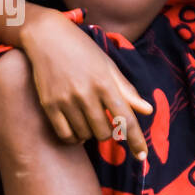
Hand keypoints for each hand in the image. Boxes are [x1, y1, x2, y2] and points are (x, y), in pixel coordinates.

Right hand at [19, 10, 152, 151]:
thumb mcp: (108, 66)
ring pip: (85, 135)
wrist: (47, 37)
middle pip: (105, 132)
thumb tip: (148, 110)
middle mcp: (86, 93)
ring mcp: (66, 100)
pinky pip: (65, 135)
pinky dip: (74, 137)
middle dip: (108, 132)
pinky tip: (76, 128)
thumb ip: (127, 90)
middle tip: (103, 120)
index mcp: (105, 83)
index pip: (126, 119)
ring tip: (88, 119)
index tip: (142, 157)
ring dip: (90, 133)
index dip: (136, 140)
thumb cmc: (82, 50)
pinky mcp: (49, 105)